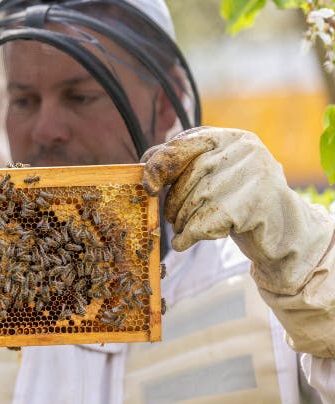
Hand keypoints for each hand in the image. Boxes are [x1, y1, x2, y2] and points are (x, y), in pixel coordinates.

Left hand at [141, 126, 333, 295]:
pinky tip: (184, 242)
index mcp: (231, 138)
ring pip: (194, 201)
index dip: (159, 166)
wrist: (281, 230)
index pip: (183, 144)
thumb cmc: (237, 199)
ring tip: (184, 228)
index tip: (148, 186)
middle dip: (173, 203)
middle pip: (187, 178)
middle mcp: (244, 151)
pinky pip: (203, 222)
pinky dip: (188, 236)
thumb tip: (146, 160)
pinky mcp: (253, 205)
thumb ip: (185, 163)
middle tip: (172, 218)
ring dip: (181, 221)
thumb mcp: (215, 174)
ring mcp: (252, 176)